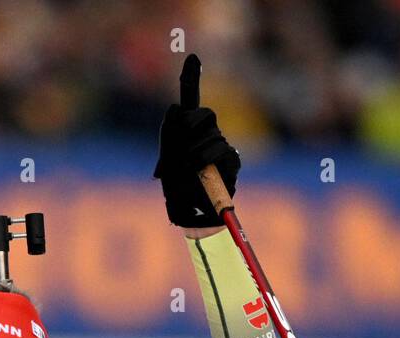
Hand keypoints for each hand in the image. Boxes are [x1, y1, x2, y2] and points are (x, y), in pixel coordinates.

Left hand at [153, 54, 239, 228]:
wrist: (191, 218)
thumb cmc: (178, 194)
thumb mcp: (167, 163)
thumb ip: (170, 135)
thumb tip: (176, 106)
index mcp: (188, 134)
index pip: (190, 101)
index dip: (191, 78)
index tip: (193, 57)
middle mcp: (207, 136)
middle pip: (201, 114)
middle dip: (187, 129)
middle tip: (177, 155)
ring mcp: (222, 147)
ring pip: (210, 132)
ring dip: (193, 151)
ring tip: (187, 172)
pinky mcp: (232, 160)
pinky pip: (220, 148)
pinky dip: (206, 158)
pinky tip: (201, 172)